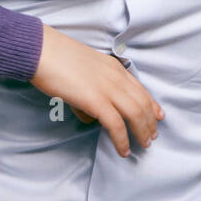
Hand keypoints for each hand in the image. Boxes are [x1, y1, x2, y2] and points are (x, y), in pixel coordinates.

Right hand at [31, 25, 163, 157]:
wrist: (42, 51)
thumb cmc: (55, 59)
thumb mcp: (82, 72)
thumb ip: (90, 94)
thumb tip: (90, 118)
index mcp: (114, 67)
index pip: (140, 88)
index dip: (152, 104)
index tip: (159, 115)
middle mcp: (116, 77)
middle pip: (142, 102)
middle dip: (150, 122)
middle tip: (152, 137)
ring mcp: (108, 88)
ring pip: (136, 114)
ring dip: (142, 132)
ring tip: (143, 145)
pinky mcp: (96, 100)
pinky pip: (116, 125)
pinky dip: (122, 140)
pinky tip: (123, 150)